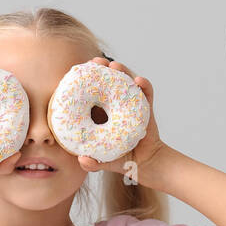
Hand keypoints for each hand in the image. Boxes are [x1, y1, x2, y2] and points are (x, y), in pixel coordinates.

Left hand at [73, 58, 165, 181]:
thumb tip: (83, 160)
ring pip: (127, 82)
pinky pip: (147, 93)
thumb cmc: (121, 160)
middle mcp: (115, 105)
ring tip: (116, 67)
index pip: (91, 92)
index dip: (85, 80)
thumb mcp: (104, 161)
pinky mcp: (146, 108)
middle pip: (109, 81)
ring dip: (122, 72)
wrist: (146, 163)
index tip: (77, 71)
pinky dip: (145, 85)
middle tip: (97, 62)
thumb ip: (94, 163)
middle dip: (102, 68)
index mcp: (101, 114)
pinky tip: (140, 81)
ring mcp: (132, 104)